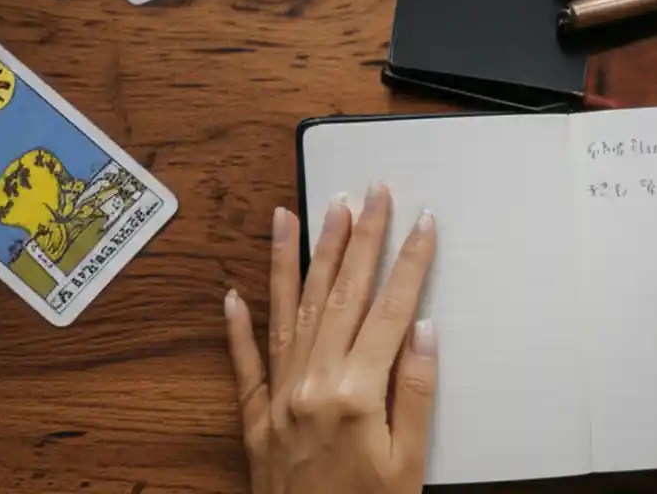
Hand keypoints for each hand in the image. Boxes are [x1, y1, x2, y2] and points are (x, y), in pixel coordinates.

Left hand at [224, 184, 437, 493]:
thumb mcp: (409, 463)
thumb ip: (415, 393)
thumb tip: (422, 328)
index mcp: (355, 395)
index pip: (389, 310)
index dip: (409, 262)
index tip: (422, 221)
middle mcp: (311, 384)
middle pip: (340, 295)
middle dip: (359, 238)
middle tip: (369, 192)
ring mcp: (278, 398)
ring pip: (290, 311)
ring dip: (299, 258)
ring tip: (304, 211)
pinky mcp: (254, 418)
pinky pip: (244, 362)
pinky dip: (238, 326)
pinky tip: (234, 291)